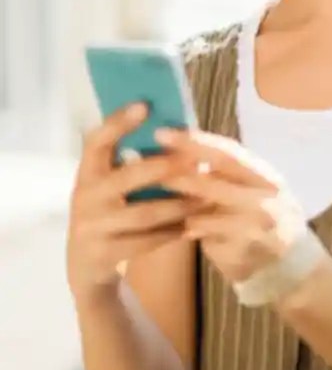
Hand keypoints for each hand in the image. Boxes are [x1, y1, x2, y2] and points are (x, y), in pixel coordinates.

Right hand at [66, 103, 203, 303]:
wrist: (86, 264)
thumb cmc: (111, 212)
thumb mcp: (111, 185)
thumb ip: (132, 161)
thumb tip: (177, 128)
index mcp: (88, 172)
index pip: (97, 141)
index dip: (118, 122)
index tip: (144, 104)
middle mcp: (85, 196)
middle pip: (129, 176)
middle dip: (166, 167)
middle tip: (198, 161)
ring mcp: (91, 226)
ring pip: (145, 212)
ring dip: (180, 204)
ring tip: (207, 198)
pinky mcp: (103, 252)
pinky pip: (147, 240)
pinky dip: (173, 232)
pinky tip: (194, 227)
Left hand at [155, 129, 311, 283]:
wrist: (289, 262)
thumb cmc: (263, 216)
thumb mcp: (254, 189)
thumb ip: (225, 174)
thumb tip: (178, 152)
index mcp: (265, 175)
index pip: (228, 152)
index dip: (195, 141)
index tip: (163, 133)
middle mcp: (265, 195)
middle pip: (217, 179)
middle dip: (179, 170)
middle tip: (147, 164)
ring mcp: (256, 222)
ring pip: (211, 208)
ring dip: (180, 201)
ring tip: (154, 194)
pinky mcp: (244, 247)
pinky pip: (210, 236)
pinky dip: (192, 229)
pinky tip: (180, 228)